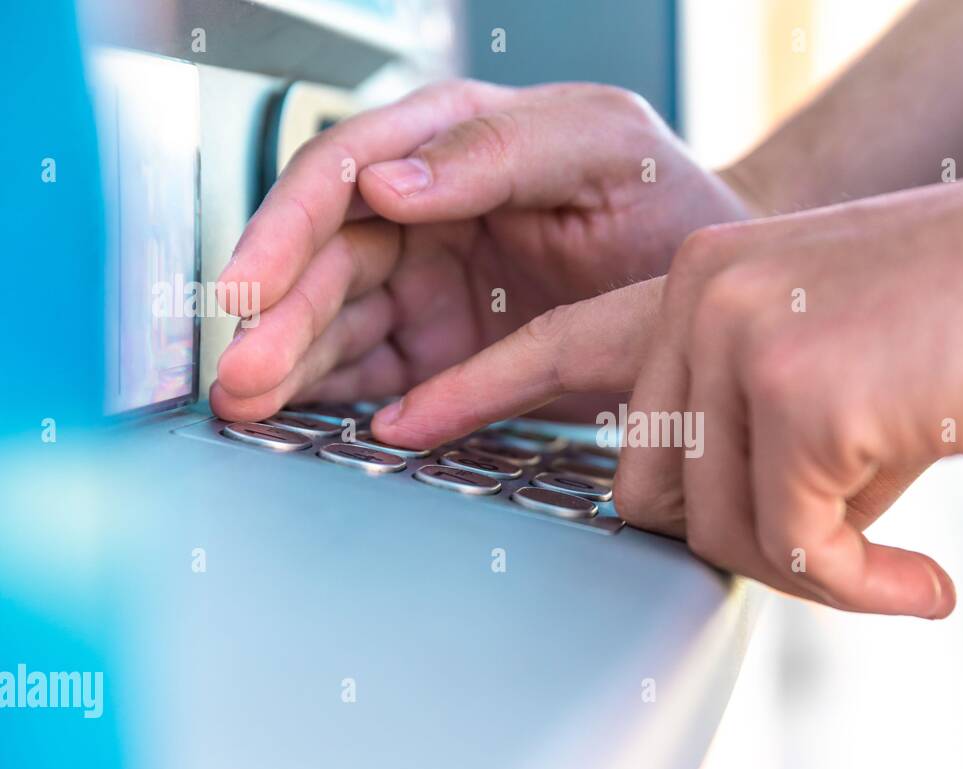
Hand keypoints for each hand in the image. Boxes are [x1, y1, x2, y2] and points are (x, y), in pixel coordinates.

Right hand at [211, 80, 751, 422]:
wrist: (711, 283)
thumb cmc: (664, 195)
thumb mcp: (598, 147)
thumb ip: (497, 153)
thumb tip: (384, 185)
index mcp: (448, 142)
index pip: (341, 175)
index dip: (286, 230)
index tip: (252, 287)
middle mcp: (423, 213)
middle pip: (327, 262)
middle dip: (278, 320)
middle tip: (240, 377)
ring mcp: (430, 286)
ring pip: (338, 325)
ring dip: (290, 366)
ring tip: (248, 408)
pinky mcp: (445, 352)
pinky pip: (373, 376)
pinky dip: (334, 401)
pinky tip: (298, 422)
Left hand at [368, 134, 962, 614]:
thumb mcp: (840, 369)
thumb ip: (759, 437)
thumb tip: (743, 535)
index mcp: (702, 277)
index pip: (560, 351)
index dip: (476, 397)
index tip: (402, 429)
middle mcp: (703, 294)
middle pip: (646, 489)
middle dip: (736, 539)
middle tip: (833, 546)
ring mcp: (742, 335)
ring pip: (715, 528)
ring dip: (806, 564)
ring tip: (888, 553)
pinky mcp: (800, 388)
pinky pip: (792, 547)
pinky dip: (854, 587)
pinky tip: (919, 583)